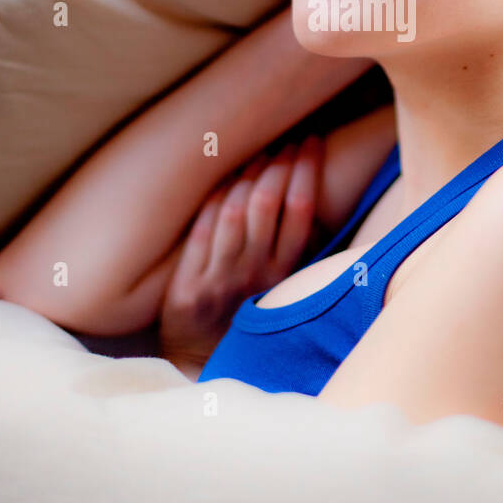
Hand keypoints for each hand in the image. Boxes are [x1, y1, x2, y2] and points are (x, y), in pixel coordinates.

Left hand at [158, 134, 323, 368]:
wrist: (201, 364)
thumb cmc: (246, 318)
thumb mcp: (281, 291)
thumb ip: (294, 254)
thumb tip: (314, 204)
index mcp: (284, 277)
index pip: (302, 210)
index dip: (307, 169)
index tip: (313, 141)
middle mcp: (255, 275)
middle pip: (268, 204)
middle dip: (279, 162)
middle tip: (287, 138)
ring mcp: (220, 279)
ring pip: (235, 212)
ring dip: (247, 173)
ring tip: (259, 150)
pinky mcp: (188, 286)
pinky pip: (201, 231)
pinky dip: (213, 199)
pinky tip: (223, 177)